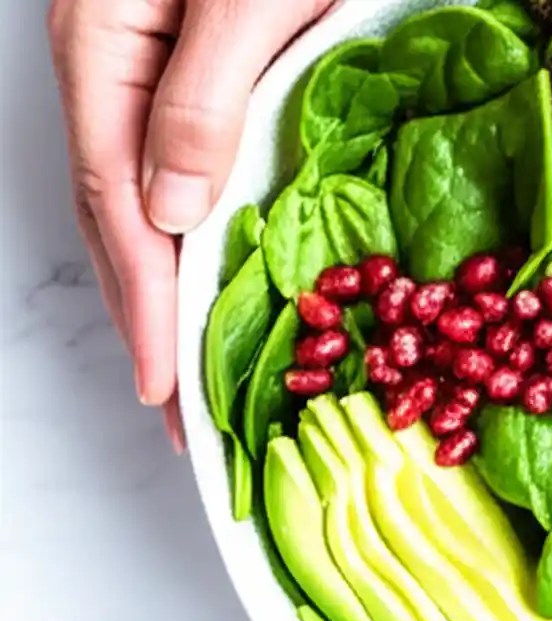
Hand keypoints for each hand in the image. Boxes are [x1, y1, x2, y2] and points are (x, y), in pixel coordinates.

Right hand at [47, 0, 333, 451]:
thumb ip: (201, 98)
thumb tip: (169, 213)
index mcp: (105, 47)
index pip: (120, 203)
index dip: (145, 302)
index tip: (167, 388)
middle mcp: (118, 64)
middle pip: (125, 213)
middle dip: (152, 316)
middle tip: (180, 415)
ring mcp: (160, 68)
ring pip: (154, 197)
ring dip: (173, 286)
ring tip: (195, 371)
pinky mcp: (209, 67)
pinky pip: (194, 163)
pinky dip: (203, 229)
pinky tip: (219, 271)